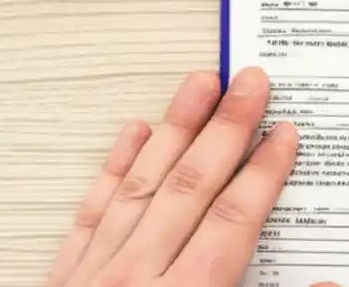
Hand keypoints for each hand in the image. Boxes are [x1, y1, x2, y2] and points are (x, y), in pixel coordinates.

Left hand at [46, 68, 339, 286]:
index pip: (234, 221)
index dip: (264, 172)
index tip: (285, 133)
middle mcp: (138, 279)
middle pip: (191, 187)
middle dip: (226, 128)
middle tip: (250, 81)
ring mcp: (96, 275)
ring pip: (141, 184)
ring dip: (174, 129)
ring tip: (197, 85)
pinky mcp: (63, 279)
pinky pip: (93, 211)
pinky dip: (113, 169)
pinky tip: (132, 133)